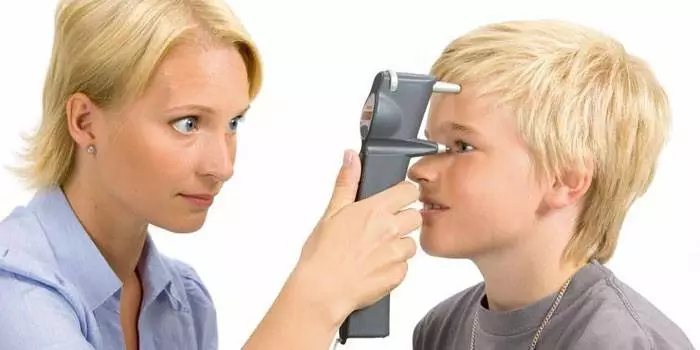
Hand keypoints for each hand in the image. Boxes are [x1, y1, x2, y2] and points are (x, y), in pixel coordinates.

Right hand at [290, 149, 420, 326]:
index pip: (409, 191)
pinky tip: (374, 267)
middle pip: (416, 215)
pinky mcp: (398, 275)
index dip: (404, 194)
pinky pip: (405, 267)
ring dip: (399, 244)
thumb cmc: (322, 254)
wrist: (321, 291)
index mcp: (375, 210)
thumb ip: (347, 182)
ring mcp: (396, 254)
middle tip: (382, 228)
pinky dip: (393, 267)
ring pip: (412, 243)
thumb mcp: (331, 212)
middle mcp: (390, 230)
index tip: (395, 199)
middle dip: (404, 219)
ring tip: (375, 250)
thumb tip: (351, 157)